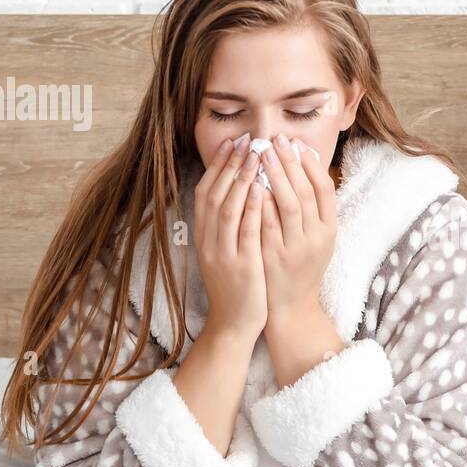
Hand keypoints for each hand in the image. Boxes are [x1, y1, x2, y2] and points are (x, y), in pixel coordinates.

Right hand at [192, 134, 267, 342]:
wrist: (233, 325)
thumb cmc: (236, 286)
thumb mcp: (225, 252)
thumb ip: (228, 225)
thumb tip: (239, 191)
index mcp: (204, 236)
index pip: (206, 192)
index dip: (219, 166)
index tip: (233, 143)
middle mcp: (208, 241)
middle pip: (214, 194)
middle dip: (231, 165)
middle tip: (247, 140)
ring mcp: (222, 254)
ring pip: (227, 209)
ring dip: (241, 180)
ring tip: (256, 156)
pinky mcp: (240, 267)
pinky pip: (244, 234)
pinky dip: (251, 210)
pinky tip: (262, 191)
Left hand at [258, 132, 337, 322]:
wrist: (291, 308)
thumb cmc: (300, 268)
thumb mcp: (315, 239)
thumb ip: (312, 210)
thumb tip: (304, 169)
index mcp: (329, 230)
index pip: (326, 189)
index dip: (311, 164)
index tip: (297, 143)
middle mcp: (317, 238)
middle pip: (308, 192)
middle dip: (291, 163)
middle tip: (276, 139)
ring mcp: (297, 249)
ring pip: (291, 205)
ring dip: (276, 176)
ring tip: (262, 153)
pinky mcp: (275, 258)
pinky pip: (269, 225)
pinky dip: (262, 203)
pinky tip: (251, 184)